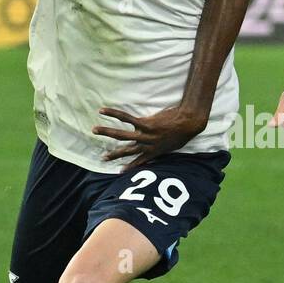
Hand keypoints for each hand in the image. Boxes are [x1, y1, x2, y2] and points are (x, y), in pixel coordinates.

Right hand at [92, 106, 207, 168]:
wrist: (189, 123)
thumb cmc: (184, 133)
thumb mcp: (174, 145)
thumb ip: (164, 147)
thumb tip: (162, 146)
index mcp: (154, 152)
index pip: (139, 161)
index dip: (129, 167)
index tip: (119, 171)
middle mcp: (147, 146)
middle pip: (126, 151)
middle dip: (113, 154)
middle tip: (101, 157)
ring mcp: (145, 135)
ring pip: (121, 136)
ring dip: (106, 132)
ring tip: (94, 130)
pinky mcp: (144, 124)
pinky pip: (126, 118)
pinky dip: (114, 114)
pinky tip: (103, 111)